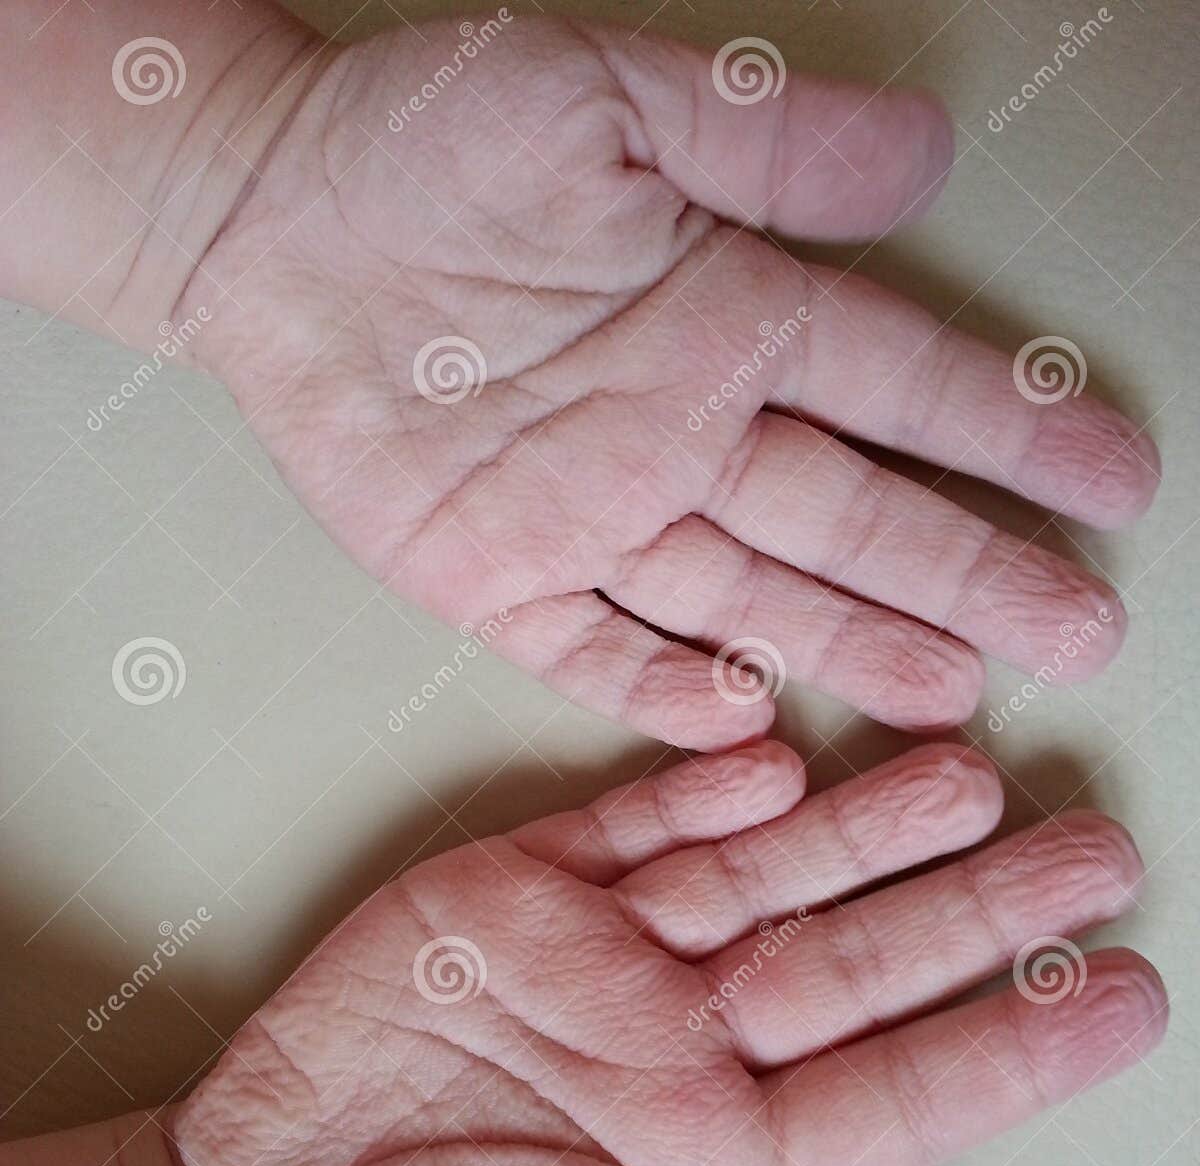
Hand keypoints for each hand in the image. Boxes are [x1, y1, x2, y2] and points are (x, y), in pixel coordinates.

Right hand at [175, 741, 1164, 1165]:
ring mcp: (610, 960)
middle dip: (980, 908)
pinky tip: (780, 752)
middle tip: (1098, 853)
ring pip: (769, 876)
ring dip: (866, 825)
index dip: (1017, 1046)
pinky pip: (632, 829)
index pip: (899, 1092)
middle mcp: (687, 1048)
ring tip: (969, 771)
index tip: (1129, 1000)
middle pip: (863, 963)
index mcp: (715, 1161)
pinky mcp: (523, 893)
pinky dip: (704, 786)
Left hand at [178, 12, 1160, 748]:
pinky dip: (662, 690)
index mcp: (722, 317)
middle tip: (1078, 624)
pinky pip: (593, 649)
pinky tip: (747, 720)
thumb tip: (922, 161)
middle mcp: (678, 433)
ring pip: (748, 595)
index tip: (1112, 474)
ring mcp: (591, 517)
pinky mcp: (497, 578)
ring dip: (849, 645)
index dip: (1010, 428)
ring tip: (954, 690)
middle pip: (848, 515)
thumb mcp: (606, 100)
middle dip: (966, 569)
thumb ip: (762, 138)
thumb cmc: (427, 146)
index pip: (898, 382)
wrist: (263, 223)